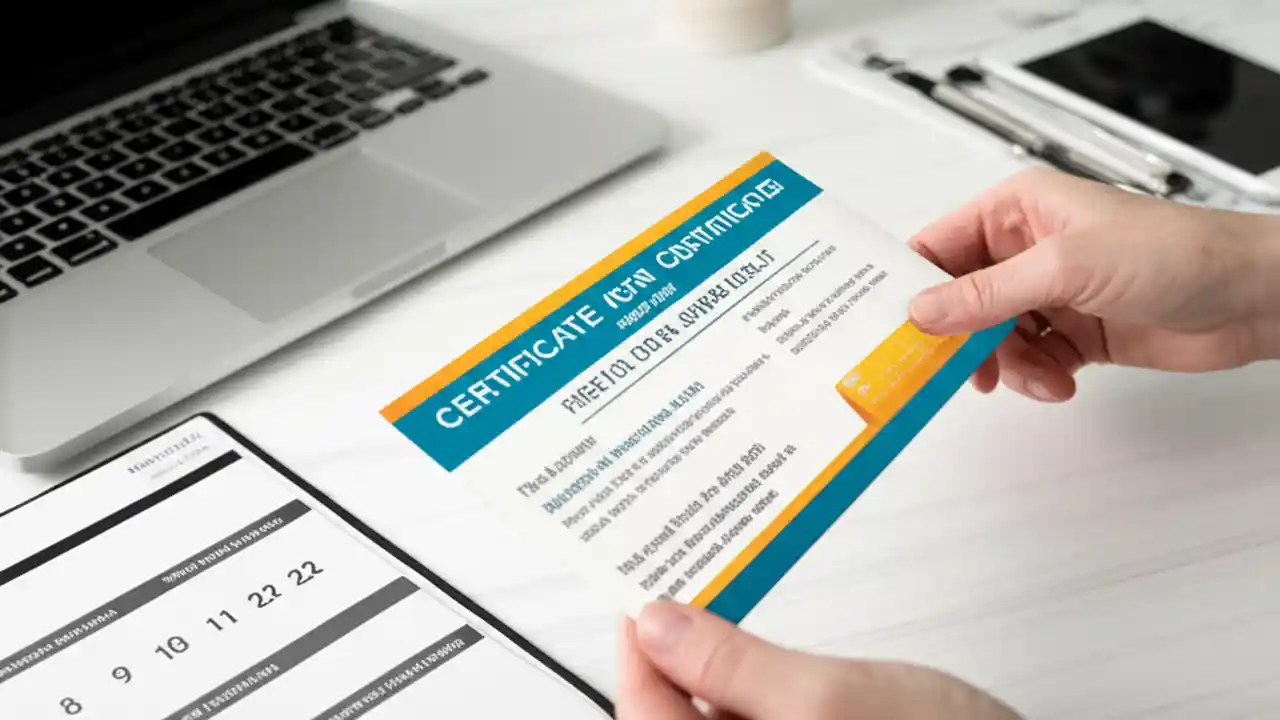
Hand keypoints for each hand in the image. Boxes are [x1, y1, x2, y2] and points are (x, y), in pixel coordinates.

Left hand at [618, 601, 1020, 719]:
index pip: (645, 716)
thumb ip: (732, 665)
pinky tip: (758, 661)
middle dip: (674, 659)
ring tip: (717, 617)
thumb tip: (659, 626)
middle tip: (677, 595)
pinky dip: (752, 693)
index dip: (635, 654)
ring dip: (714, 673)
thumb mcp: (827, 699)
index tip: (639, 599)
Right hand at [908, 168, 1279, 401]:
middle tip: (958, 371)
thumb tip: (922, 310)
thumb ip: (988, 292)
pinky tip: (1062, 383)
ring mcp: (1050, 292)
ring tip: (1039, 377)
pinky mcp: (1074, 331)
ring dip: (1007, 365)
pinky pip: (1028, 361)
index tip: (894, 327)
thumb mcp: (1066, 266)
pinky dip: (1037, 378)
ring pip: (992, 338)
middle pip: (960, 300)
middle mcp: (1027, 248)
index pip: (939, 245)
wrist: (1251, 298)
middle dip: (961, 339)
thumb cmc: (1175, 252)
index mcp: (1017, 210)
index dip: (912, 285)